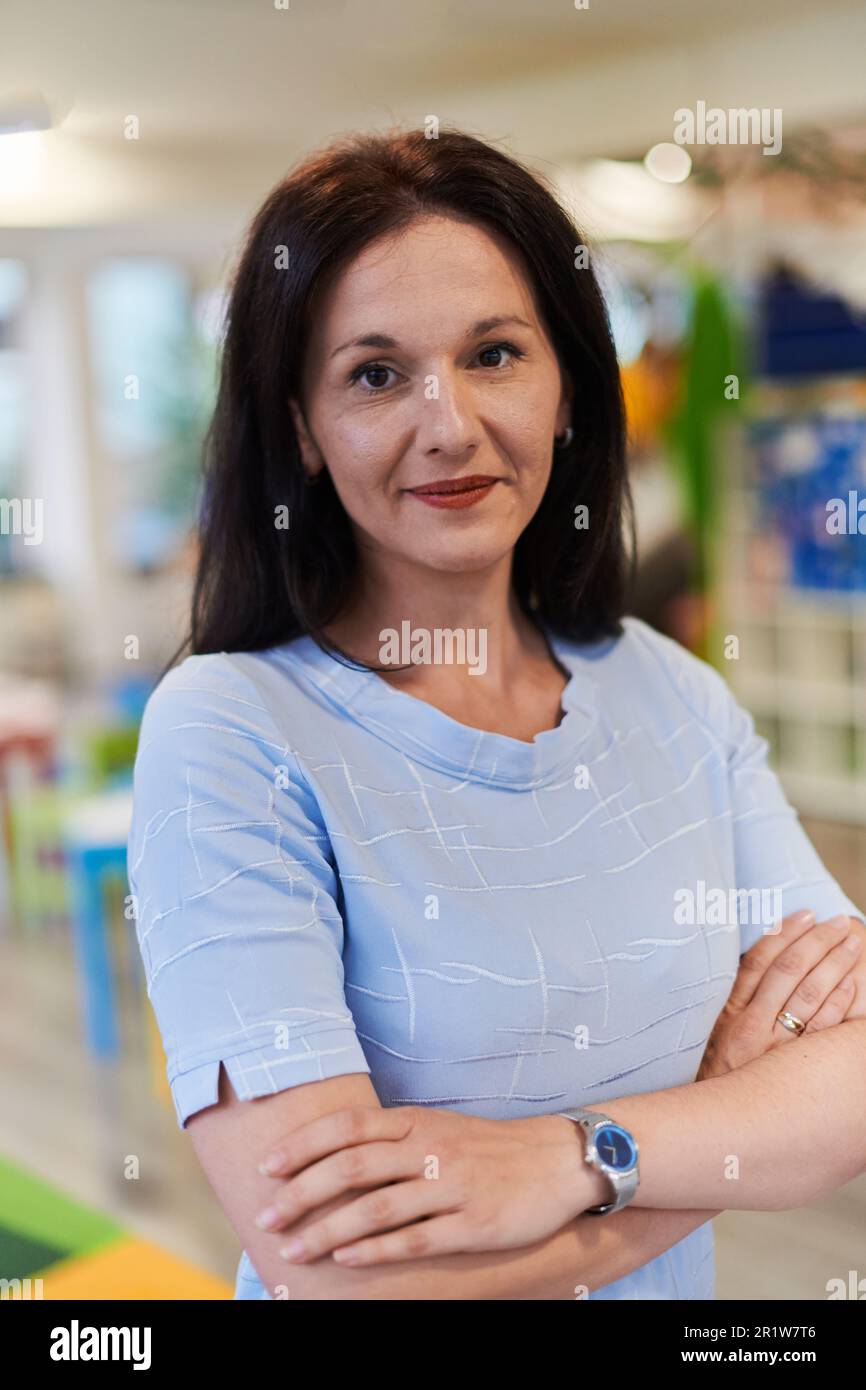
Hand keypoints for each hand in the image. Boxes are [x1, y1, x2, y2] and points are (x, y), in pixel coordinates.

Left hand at [252, 1106, 593, 1266]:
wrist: (556, 1159)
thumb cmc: (486, 1147)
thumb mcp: (436, 1126)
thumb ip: (389, 1135)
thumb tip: (329, 1151)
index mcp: (416, 1121)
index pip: (347, 1126)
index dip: (302, 1145)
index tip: (266, 1167)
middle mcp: (428, 1149)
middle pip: (351, 1166)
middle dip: (300, 1193)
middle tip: (266, 1218)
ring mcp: (451, 1186)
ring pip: (376, 1208)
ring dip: (327, 1230)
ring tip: (294, 1250)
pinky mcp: (472, 1223)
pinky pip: (415, 1239)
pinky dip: (376, 1250)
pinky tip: (346, 1260)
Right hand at [696, 909, 863, 1080]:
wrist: (718, 1126)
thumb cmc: (721, 1076)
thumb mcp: (717, 1035)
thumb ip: (738, 1002)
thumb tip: (762, 965)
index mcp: (728, 1011)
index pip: (759, 961)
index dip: (784, 934)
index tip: (806, 915)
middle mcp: (751, 1025)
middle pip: (788, 971)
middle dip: (817, 942)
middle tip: (839, 923)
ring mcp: (775, 1048)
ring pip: (810, 994)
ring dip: (835, 964)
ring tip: (852, 944)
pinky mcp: (794, 1069)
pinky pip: (822, 1030)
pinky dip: (838, 1003)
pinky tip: (852, 984)